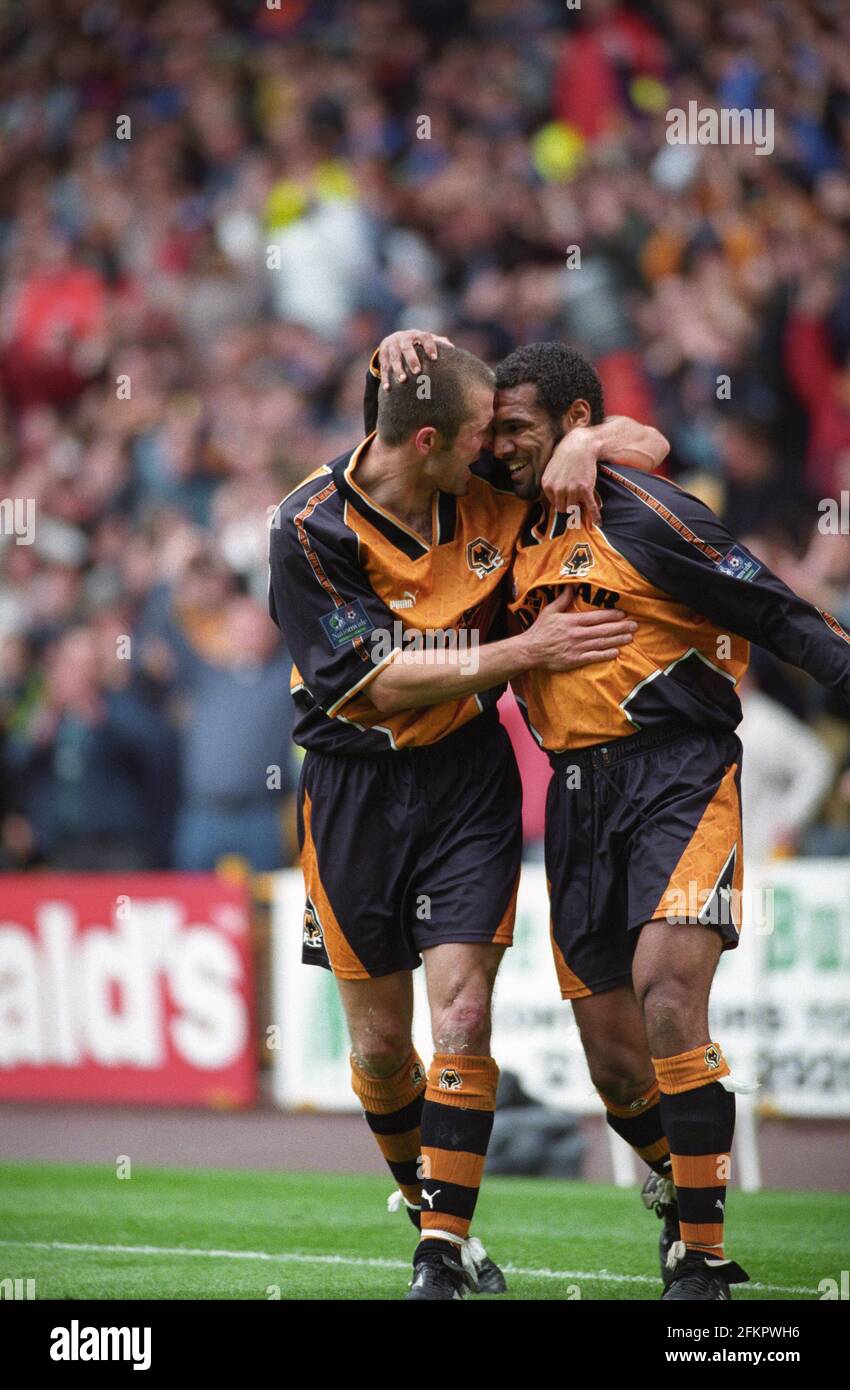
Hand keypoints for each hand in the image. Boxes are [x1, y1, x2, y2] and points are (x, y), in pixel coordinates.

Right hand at [378, 330, 453, 389]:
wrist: (393, 340)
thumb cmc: (417, 344)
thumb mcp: (425, 342)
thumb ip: (437, 344)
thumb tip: (452, 348)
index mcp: (416, 335)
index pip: (424, 338)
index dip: (430, 347)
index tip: (434, 358)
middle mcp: (403, 339)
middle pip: (406, 348)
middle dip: (411, 359)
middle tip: (417, 371)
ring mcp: (391, 346)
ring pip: (394, 357)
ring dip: (398, 369)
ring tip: (403, 380)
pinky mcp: (382, 355)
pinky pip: (383, 367)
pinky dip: (385, 378)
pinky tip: (388, 388)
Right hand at [521, 587, 636, 670]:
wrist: (530, 651)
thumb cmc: (540, 630)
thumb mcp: (550, 611)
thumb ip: (563, 599)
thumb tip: (571, 585)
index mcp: (572, 621)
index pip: (596, 617)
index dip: (611, 615)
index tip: (623, 613)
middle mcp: (577, 634)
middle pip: (603, 630)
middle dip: (620, 627)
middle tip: (634, 625)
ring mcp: (577, 648)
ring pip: (602, 643)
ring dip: (617, 640)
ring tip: (630, 637)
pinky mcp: (575, 660)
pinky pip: (594, 657)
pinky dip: (606, 654)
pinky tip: (616, 652)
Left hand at [541, 428, 600, 524]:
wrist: (580, 445)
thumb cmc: (566, 455)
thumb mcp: (551, 469)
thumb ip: (551, 485)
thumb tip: (556, 501)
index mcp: (547, 485)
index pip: (553, 502)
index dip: (561, 499)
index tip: (567, 494)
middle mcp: (558, 489)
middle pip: (562, 508)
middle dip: (568, 504)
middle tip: (575, 496)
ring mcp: (572, 490)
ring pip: (573, 508)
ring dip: (579, 505)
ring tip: (582, 498)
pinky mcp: (585, 489)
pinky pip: (590, 507)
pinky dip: (595, 515)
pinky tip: (599, 522)